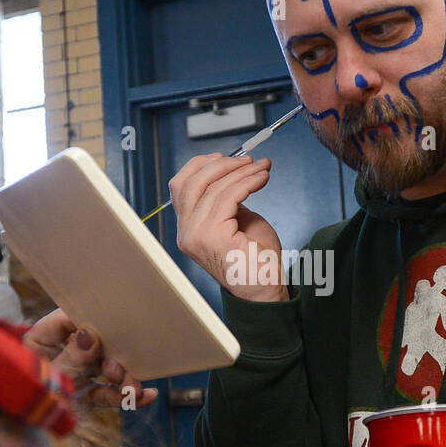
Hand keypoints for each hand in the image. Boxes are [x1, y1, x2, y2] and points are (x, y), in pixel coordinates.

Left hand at [22, 309, 156, 409]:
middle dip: (114, 356)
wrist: (18, 438)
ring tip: (133, 389)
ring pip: (107, 368)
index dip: (93, 320)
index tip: (113, 327)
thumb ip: (72, 356)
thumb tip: (90, 333)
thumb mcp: (49, 377)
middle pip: (97, 343)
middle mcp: (62, 352)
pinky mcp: (87, 395)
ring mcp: (76, 374)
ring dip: (125, 377)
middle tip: (114, 371)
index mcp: (43, 339)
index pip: (71, 319)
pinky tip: (146, 396)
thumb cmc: (24, 401)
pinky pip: (109, 392)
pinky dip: (126, 396)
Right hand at [169, 152, 285, 302]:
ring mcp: (197, 235)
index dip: (201, 165)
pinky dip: (247, 182)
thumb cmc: (255, 259)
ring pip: (214, 187)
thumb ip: (227, 199)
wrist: (265, 288)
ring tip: (262, 168)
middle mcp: (187, 232)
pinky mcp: (214, 235)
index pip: (181, 186)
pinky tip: (261, 178)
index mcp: (188, 228)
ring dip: (241, 171)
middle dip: (223, 164)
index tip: (227, 158)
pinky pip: (229, 196)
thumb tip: (233, 172)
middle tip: (249, 160)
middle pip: (192, 182)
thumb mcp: (237, 220)